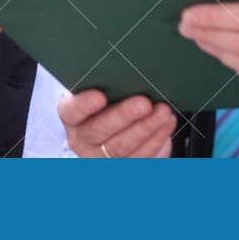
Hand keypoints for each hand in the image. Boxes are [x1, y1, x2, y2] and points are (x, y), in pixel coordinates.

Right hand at [58, 90, 174, 157]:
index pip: (72, 111)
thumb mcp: (104, 90)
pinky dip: (157, 139)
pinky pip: (140, 158)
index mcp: (73, 116)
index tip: (100, 96)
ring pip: (122, 147)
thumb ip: (110, 84)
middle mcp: (83, 140)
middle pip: (99, 131)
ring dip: (146, 128)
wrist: (117, 128)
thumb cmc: (110, 103)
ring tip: (163, 111)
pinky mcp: (124, 168)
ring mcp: (101, 158)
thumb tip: (132, 71)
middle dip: (124, 116)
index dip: (84, 105)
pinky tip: (166, 124)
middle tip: (144, 102)